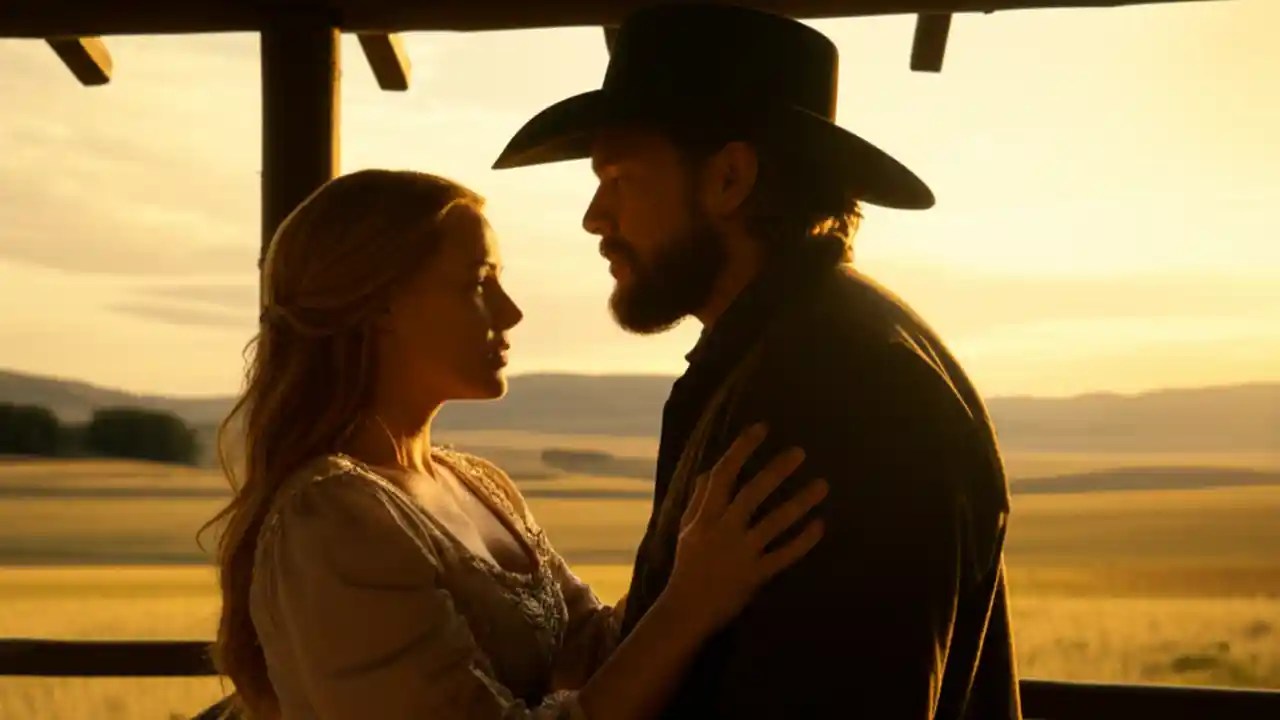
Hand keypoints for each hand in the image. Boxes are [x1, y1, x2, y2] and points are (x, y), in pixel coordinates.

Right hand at [663, 423, 826, 632]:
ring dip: (799, 502)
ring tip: (822, 484)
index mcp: (705, 516)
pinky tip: (821, 525)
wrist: (687, 610)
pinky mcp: (756, 575)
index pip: (723, 474)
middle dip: (776, 471)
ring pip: (774, 523)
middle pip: (752, 494)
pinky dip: (803, 540)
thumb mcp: (686, 528)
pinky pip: (784, 555)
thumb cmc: (688, 566)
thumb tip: (710, 471)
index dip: (742, 449)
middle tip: (800, 452)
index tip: (762, 428)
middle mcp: (723, 530)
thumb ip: (699, 499)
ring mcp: (741, 553)